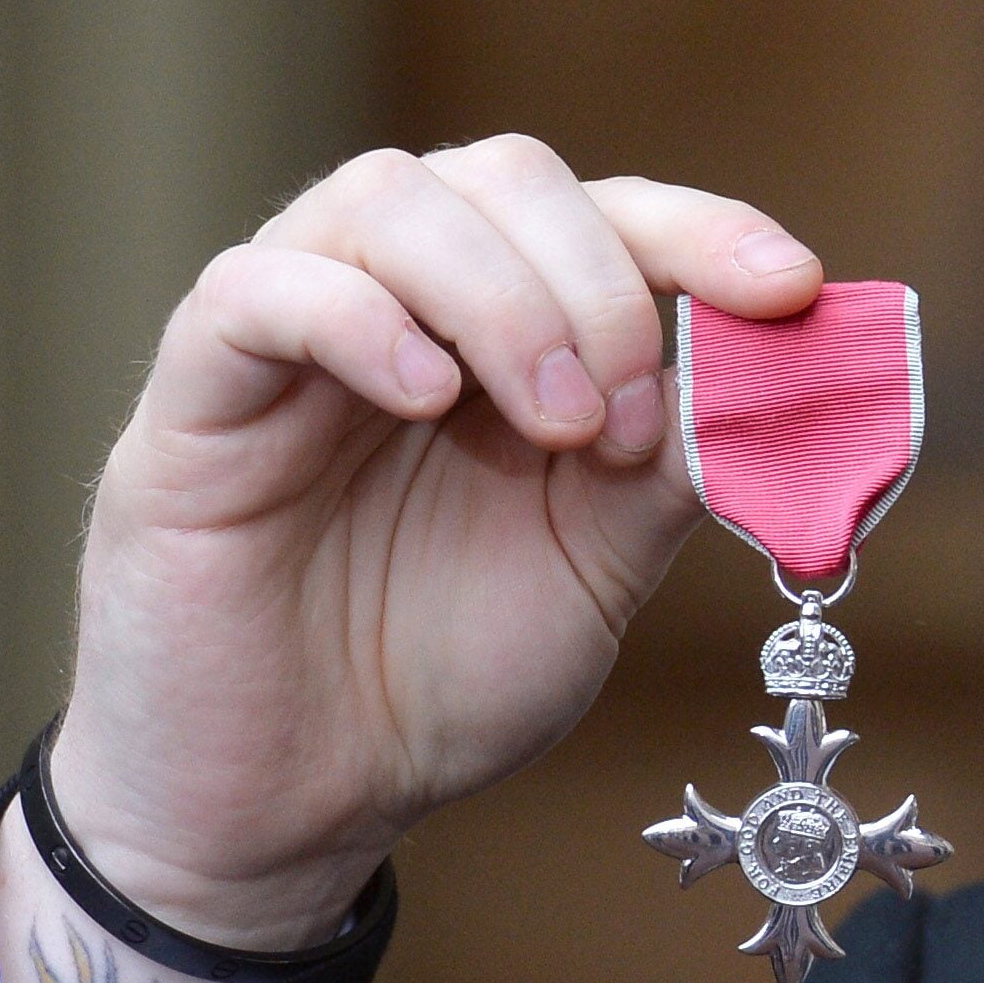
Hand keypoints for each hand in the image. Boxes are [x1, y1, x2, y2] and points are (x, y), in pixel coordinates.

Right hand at [47, 137, 824, 950]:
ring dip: (503, 293)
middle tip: (634, 418)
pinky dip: (358, 319)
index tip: (789, 289)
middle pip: (503, 174)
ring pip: (384, 197)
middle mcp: (403, 306)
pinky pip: (253, 291)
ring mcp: (290, 340)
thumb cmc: (437, 676)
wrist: (295, 808)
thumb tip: (791, 375)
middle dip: (602, 277)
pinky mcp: (192, 400)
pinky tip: (427, 399)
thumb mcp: (600, 567)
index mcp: (508, 331)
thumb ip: (681, 463)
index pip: (607, 214)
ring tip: (558, 422)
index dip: (704, 229)